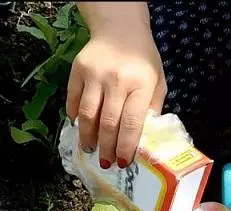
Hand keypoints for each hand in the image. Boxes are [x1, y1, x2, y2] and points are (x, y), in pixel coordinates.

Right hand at [66, 26, 165, 168]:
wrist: (120, 29)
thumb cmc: (142, 60)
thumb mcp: (157, 82)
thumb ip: (152, 108)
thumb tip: (141, 139)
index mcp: (141, 84)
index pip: (131, 122)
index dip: (125, 146)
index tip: (122, 162)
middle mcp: (117, 80)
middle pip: (108, 122)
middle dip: (106, 147)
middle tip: (105, 162)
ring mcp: (95, 74)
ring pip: (87, 114)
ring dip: (87, 137)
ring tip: (89, 149)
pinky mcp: (78, 70)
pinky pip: (73, 100)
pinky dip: (74, 117)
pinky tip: (79, 127)